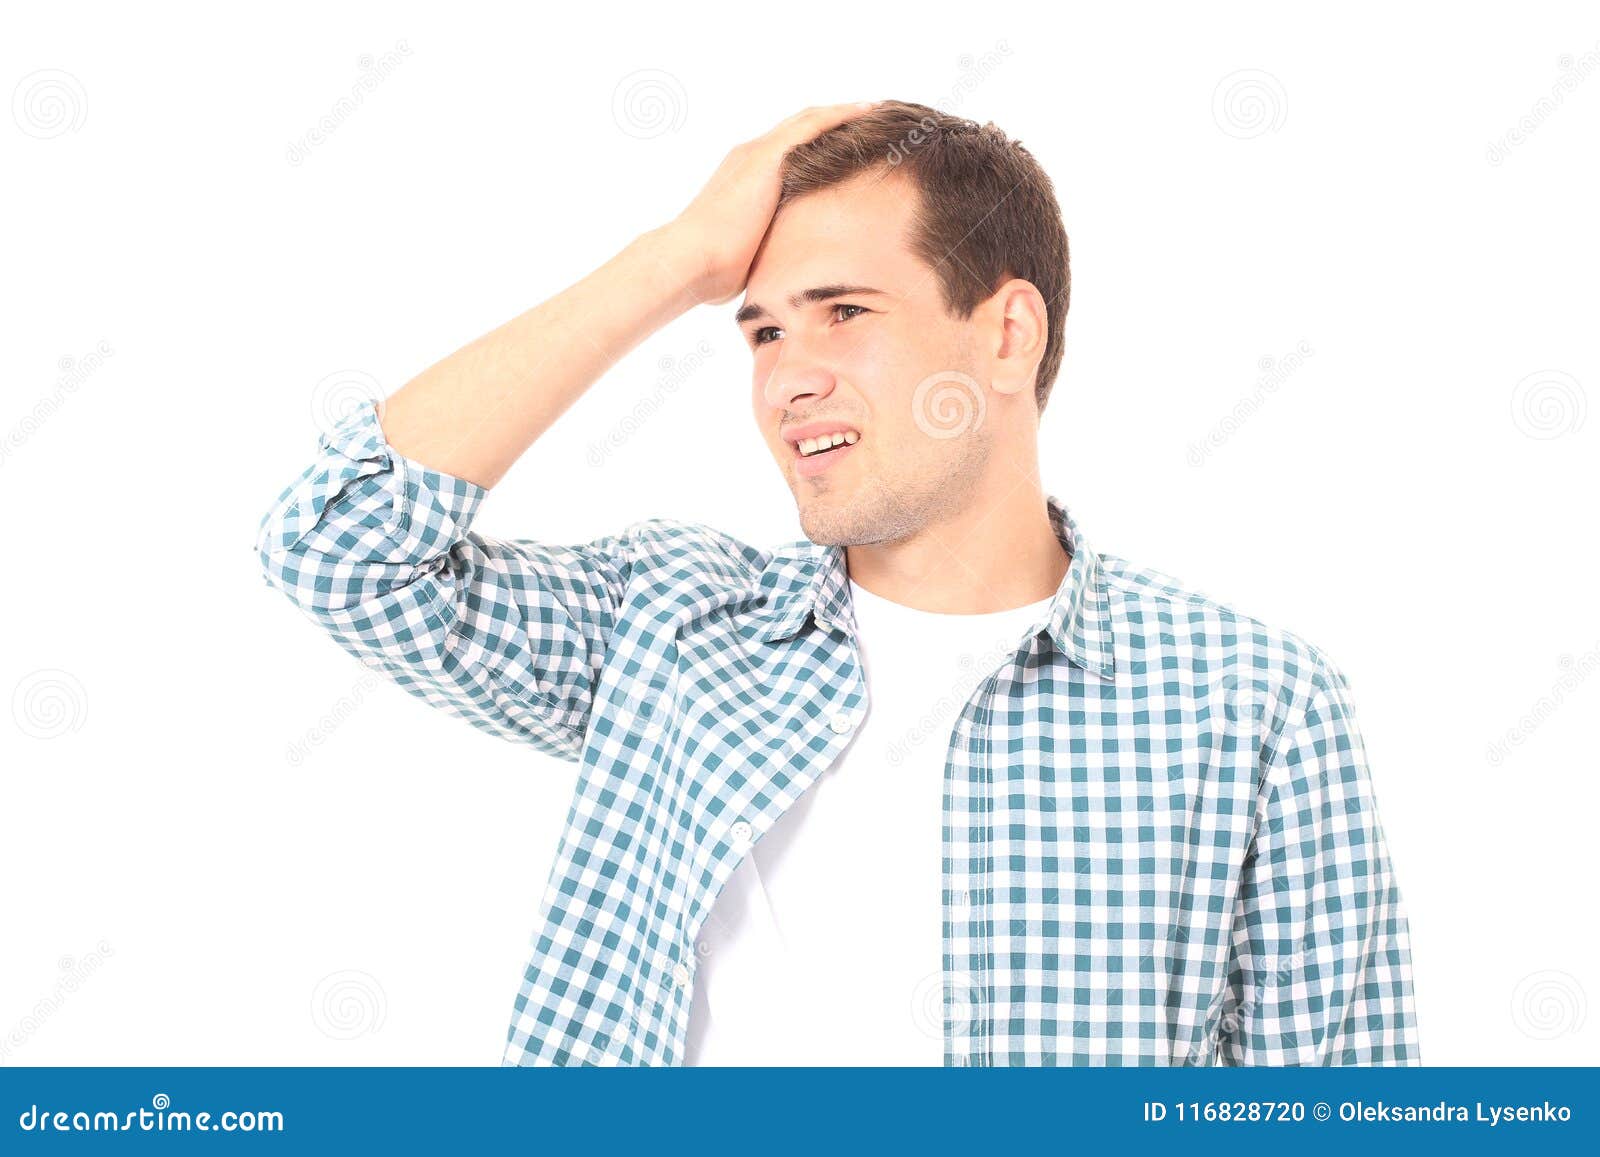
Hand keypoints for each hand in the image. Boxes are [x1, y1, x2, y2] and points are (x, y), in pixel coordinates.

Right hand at [658, 102, 879, 304]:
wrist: (690, 261)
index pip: (787, 152)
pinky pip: (812, 124)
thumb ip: (766, 249)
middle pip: (800, 128)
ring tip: (876, 108)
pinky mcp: (767, 157)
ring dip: (843, 112)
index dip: (816, 145)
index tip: (845, 146)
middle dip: (834, 121)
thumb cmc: (711, 270)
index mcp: (744, 178)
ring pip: (809, 120)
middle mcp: (750, 157)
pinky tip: (867, 111)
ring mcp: (757, 153)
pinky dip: (840, 115)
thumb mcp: (748, 254)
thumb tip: (782, 273)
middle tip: (870, 118)